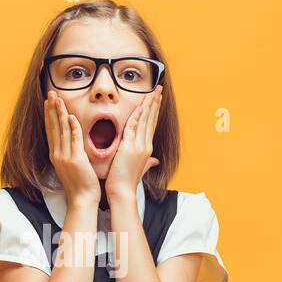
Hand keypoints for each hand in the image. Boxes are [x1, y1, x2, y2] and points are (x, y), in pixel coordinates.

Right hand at [44, 91, 100, 208]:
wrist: (82, 200)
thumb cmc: (80, 185)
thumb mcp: (72, 166)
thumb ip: (71, 152)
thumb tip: (72, 142)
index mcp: (56, 155)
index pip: (51, 131)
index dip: (48, 115)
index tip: (47, 102)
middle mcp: (58, 154)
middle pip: (52, 127)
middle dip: (51, 109)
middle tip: (50, 93)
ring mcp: (66, 157)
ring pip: (61, 130)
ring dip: (59, 113)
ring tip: (57, 99)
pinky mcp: (76, 160)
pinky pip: (74, 140)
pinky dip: (72, 128)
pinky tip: (71, 117)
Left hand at [105, 84, 161, 200]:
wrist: (122, 192)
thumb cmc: (126, 182)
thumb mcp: (138, 169)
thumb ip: (147, 162)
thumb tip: (155, 161)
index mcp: (146, 149)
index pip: (151, 125)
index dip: (154, 111)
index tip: (156, 100)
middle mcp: (145, 145)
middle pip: (151, 119)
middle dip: (155, 103)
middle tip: (158, 89)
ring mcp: (139, 146)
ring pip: (145, 120)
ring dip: (149, 104)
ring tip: (153, 91)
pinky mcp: (130, 147)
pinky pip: (134, 126)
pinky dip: (137, 115)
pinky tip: (139, 105)